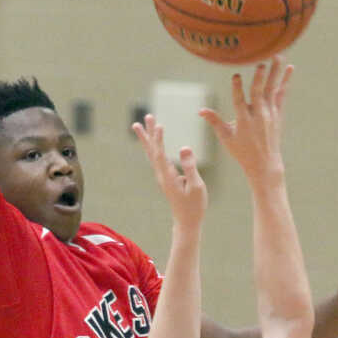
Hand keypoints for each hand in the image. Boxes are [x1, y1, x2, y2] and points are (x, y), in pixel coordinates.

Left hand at [132, 114, 206, 229]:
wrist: (187, 221)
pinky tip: (154, 142)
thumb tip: (184, 147)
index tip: (160, 125)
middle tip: (146, 116)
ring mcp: (162, 176)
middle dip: (149, 133)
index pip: (160, 154)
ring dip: (148, 138)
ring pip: (152, 153)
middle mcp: (161, 175)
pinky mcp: (166, 177)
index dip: (159, 140)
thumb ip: (190, 167)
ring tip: (142, 124)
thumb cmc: (194, 205)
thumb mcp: (196, 186)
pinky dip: (154, 146)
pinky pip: (157, 158)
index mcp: (168, 177)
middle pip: (152, 150)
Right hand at [200, 57, 291, 181]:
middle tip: (261, 62)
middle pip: (259, 93)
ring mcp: (270, 114)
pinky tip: (289, 68)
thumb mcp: (225, 137)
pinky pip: (282, 94)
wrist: (264, 164)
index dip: (237, 89)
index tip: (236, 76)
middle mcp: (258, 116)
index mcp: (243, 121)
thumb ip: (214, 121)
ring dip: (275, 72)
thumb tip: (200, 110)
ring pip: (272, 89)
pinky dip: (285, 81)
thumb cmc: (242, 151)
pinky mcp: (278, 114)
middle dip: (260, 78)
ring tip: (278, 55)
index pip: (240, 101)